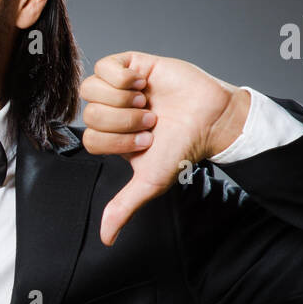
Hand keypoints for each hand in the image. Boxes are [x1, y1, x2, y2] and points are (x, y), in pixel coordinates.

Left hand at [80, 51, 249, 245]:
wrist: (212, 119)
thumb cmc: (184, 149)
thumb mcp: (150, 182)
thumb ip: (124, 206)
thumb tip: (106, 238)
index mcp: (111, 137)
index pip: (90, 138)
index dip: (117, 142)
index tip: (146, 142)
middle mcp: (111, 112)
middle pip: (91, 114)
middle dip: (124, 122)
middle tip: (151, 122)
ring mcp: (119, 87)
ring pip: (91, 89)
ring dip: (122, 100)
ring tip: (148, 103)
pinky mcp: (131, 64)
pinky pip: (103, 64)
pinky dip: (122, 77)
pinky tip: (143, 83)